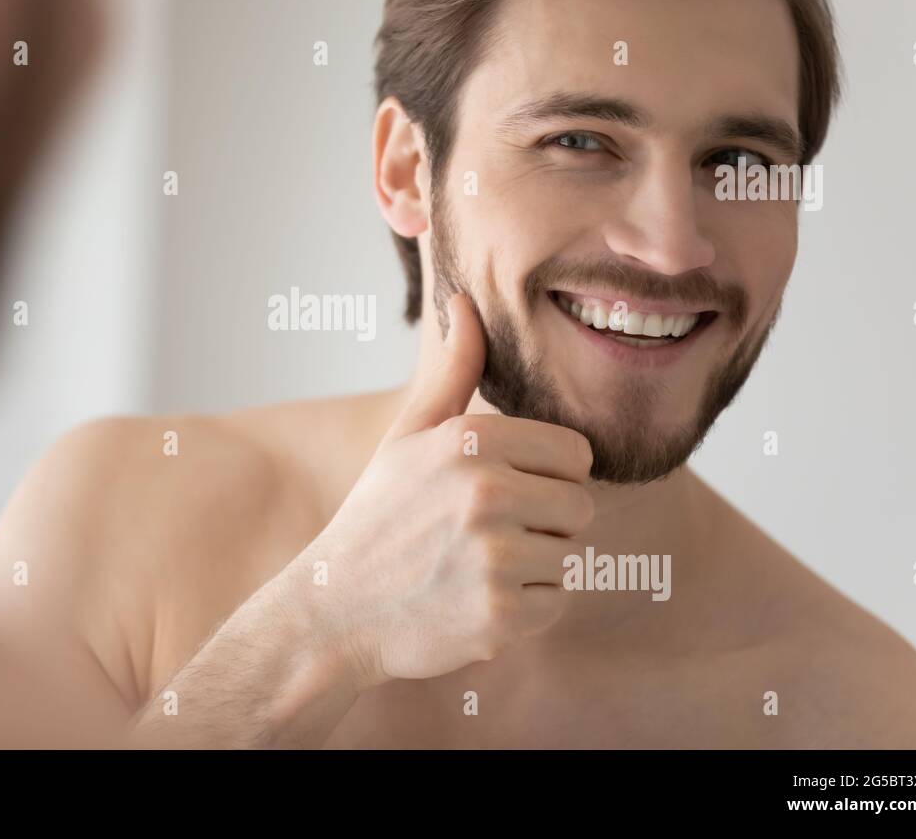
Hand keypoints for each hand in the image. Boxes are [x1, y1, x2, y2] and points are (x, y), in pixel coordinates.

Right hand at [292, 293, 593, 687]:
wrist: (335, 611)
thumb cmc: (379, 517)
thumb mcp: (408, 436)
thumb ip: (452, 371)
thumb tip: (464, 300)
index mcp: (470, 440)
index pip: (576, 453)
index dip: (546, 476)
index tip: (504, 491)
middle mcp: (486, 492)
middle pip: (580, 507)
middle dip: (543, 525)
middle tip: (484, 537)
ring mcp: (494, 556)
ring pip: (568, 558)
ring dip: (532, 569)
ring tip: (473, 569)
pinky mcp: (501, 614)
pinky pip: (554, 605)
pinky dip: (522, 612)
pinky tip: (473, 604)